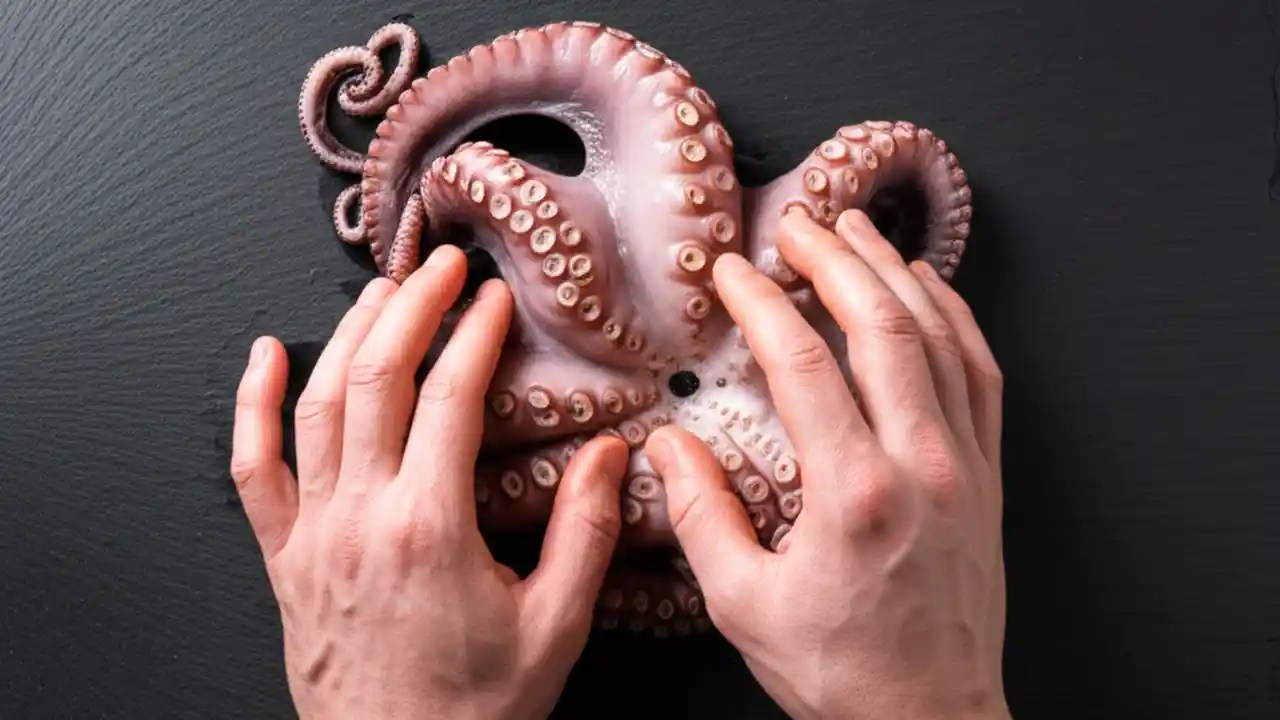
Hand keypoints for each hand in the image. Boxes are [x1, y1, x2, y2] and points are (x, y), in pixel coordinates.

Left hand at [230, 246, 629, 719]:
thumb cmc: (472, 710)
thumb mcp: (555, 628)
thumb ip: (584, 535)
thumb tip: (610, 455)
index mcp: (430, 528)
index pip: (451, 396)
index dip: (474, 333)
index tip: (492, 297)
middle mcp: (361, 519)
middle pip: (377, 379)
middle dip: (411, 307)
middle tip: (440, 264)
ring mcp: (312, 535)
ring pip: (316, 406)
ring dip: (349, 335)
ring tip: (381, 290)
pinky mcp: (283, 557)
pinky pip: (251, 467)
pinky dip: (251, 404)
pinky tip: (264, 354)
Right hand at [645, 210, 1009, 719]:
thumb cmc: (840, 672)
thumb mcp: (743, 605)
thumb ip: (702, 515)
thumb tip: (668, 445)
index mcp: (853, 492)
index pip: (802, 362)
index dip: (762, 304)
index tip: (733, 274)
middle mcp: (920, 464)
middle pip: (882, 326)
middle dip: (836, 260)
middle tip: (800, 224)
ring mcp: (965, 466)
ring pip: (939, 338)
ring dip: (896, 274)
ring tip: (859, 233)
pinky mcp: (988, 479)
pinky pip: (981, 375)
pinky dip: (955, 321)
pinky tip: (930, 294)